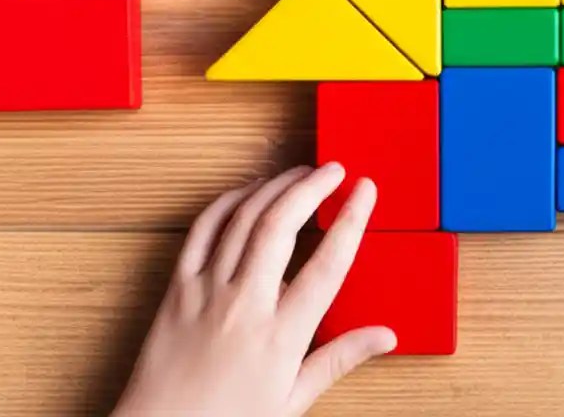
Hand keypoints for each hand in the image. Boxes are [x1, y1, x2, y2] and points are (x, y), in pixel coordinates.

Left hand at [113, 164, 394, 416]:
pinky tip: (246, 192)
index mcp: (281, 335)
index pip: (327, 263)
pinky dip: (226, 203)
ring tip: (298, 173)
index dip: (351, 219)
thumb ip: (339, 358)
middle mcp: (245, 305)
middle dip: (312, 187)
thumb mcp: (293, 399)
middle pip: (281, 225)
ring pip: (243, 220)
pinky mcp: (177, 289)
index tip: (365, 190)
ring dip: (274, 187)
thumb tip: (385, 336)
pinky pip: (202, 232)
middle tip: (334, 169)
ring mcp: (207, 292)